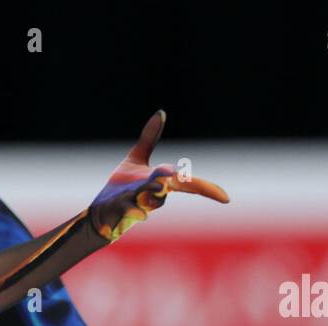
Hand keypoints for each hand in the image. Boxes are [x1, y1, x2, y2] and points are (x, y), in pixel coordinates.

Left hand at [89, 110, 227, 241]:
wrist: (102, 211)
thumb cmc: (122, 188)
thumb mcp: (136, 160)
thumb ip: (150, 138)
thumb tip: (161, 113)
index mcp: (161, 182)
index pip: (189, 184)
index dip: (207, 189)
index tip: (225, 199)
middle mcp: (153, 193)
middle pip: (172, 185)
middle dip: (177, 178)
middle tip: (178, 172)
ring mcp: (138, 202)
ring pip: (152, 197)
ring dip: (155, 191)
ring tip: (157, 181)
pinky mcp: (121, 210)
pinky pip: (129, 209)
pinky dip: (132, 210)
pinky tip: (133, 211)